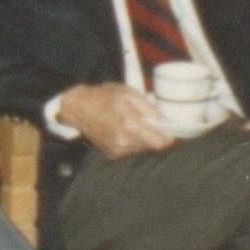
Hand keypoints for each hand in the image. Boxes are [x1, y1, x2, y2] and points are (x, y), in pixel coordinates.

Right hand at [53, 83, 174, 158]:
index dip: (169, 136)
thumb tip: (167, 122)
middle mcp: (124, 141)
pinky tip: (124, 131)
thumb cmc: (105, 97)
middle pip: (154, 147)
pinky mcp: (112, 155)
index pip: (162, 142)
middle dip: (156, 136)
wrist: (79, 108)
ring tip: (133, 125)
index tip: (170, 130)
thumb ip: (150, 109)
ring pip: (144, 149)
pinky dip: (133, 143)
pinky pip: (132, 151)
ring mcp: (117, 150)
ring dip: (144, 139)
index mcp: (130, 123)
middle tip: (150, 124)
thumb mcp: (129, 93)